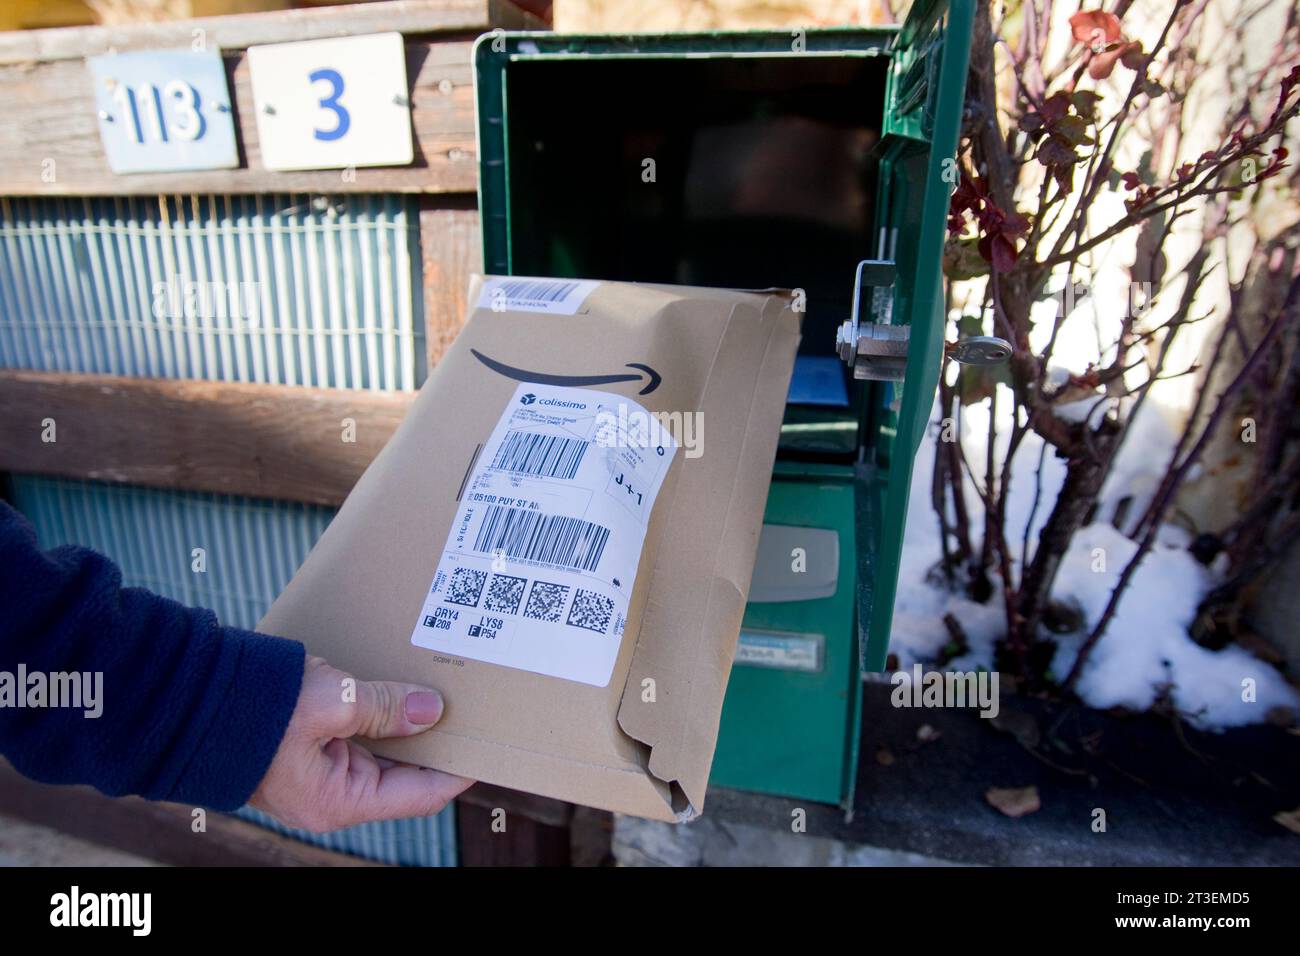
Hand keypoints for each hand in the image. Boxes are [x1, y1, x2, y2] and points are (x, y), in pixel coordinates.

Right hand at [251, 655, 472, 831]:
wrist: (188, 696)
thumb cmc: (254, 707)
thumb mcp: (333, 703)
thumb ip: (385, 708)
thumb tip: (430, 711)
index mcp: (338, 799)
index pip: (420, 794)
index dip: (457, 768)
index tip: (487, 744)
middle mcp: (332, 791)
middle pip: (404, 770)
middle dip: (434, 738)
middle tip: (468, 706)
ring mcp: (319, 768)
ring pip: (383, 748)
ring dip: (406, 720)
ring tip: (439, 690)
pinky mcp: (308, 744)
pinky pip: (359, 732)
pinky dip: (381, 711)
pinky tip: (399, 683)